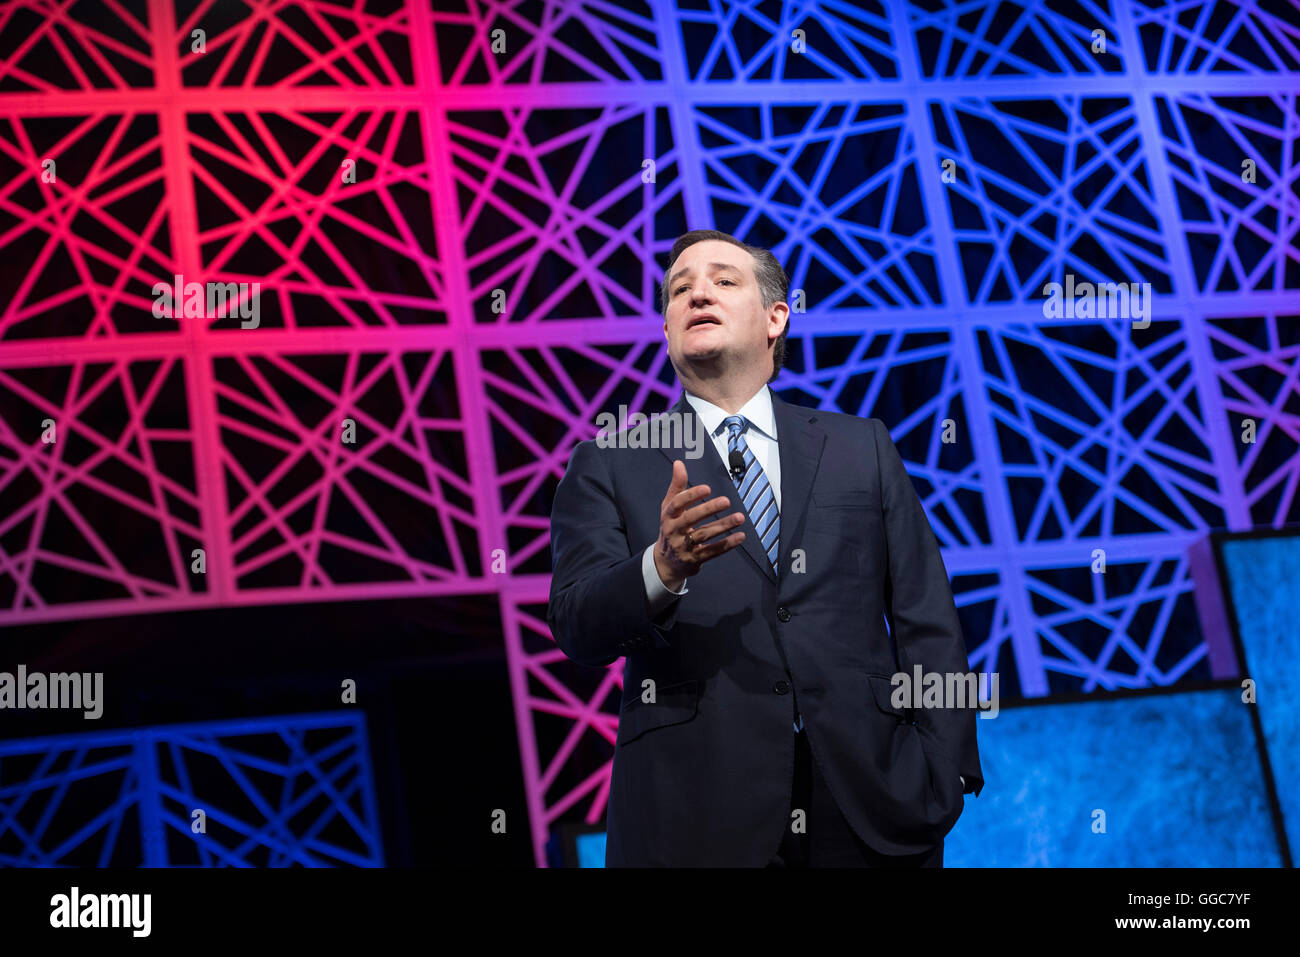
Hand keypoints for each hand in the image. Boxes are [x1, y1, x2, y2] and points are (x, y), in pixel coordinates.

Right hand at [653, 459, 745, 589]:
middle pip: (690, 519)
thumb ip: (677, 486)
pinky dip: (727, 544)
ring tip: (739, 517)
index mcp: (668, 515)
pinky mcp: (694, 559)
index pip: (677, 504)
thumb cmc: (671, 528)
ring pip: (704, 535)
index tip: (707, 488)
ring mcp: (683, 546)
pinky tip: (740, 536)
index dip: (691, 496)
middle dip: (708, 509)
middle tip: (727, 501)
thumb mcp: (669, 507)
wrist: (666, 562)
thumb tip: (679, 464)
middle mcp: (674, 531)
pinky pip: (712, 552)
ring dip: (723, 526)